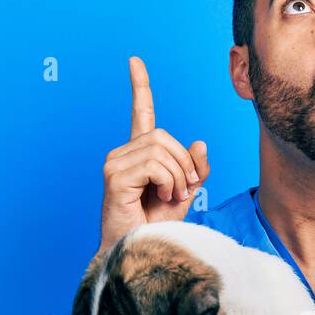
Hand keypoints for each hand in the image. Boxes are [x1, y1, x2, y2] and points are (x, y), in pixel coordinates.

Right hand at [98, 56, 210, 252]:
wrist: (139, 252)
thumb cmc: (158, 228)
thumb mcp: (185, 194)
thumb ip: (195, 169)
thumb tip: (200, 143)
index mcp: (138, 155)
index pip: (140, 114)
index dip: (140, 88)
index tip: (135, 61)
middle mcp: (122, 154)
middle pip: (164, 136)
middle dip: (184, 163)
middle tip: (183, 189)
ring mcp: (115, 163)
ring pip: (161, 149)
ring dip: (178, 175)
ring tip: (172, 196)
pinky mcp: (115, 176)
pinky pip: (154, 165)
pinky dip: (167, 181)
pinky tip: (162, 197)